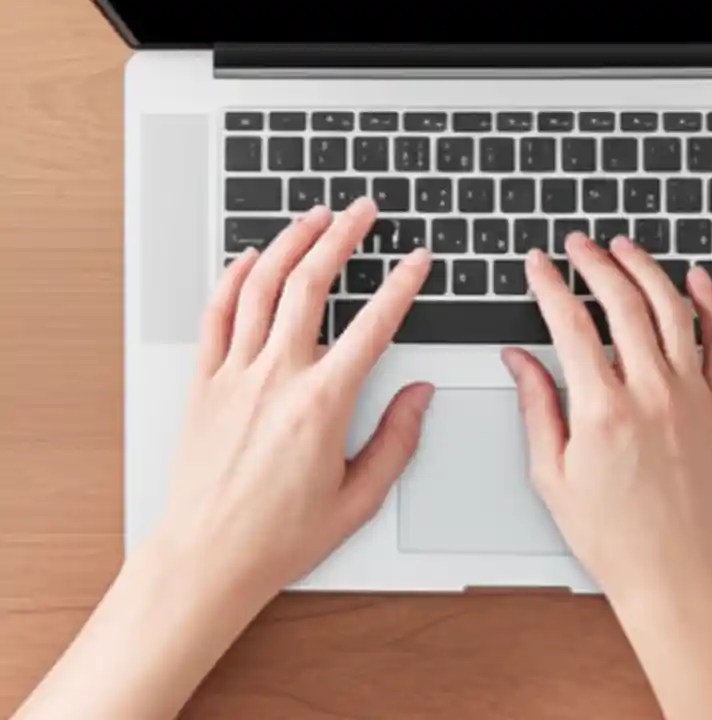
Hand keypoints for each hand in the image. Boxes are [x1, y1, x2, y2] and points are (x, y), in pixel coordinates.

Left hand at [157, 198, 433, 603]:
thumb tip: (420, 395)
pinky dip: (232, 279)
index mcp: (323, 404)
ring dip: (290, 243)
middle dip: (343, 237)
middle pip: (311, 284)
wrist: (209, 557)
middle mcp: (277, 378)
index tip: (417, 261)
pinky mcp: (204, 384)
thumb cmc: (280, 536)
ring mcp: (235, 375)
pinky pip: (216, 315)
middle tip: (363, 211)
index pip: (373, 325)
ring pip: (261, 287)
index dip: (402, 285)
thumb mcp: (359, 498)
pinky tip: (249, 258)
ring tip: (314, 216)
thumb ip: (397, 440)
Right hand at [503, 235, 711, 719]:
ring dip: (646, 269)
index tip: (540, 264)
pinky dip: (710, 302)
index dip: (550, 284)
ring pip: (673, 309)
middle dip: (595, 263)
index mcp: (602, 411)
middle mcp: (651, 394)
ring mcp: (692, 396)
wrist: (676, 569)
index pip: (570, 324)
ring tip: (624, 249)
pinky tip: (695, 279)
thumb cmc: (614, 534)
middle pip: (623, 302)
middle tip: (579, 245)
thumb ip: (537, 407)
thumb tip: (519, 359)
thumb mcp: (553, 475)